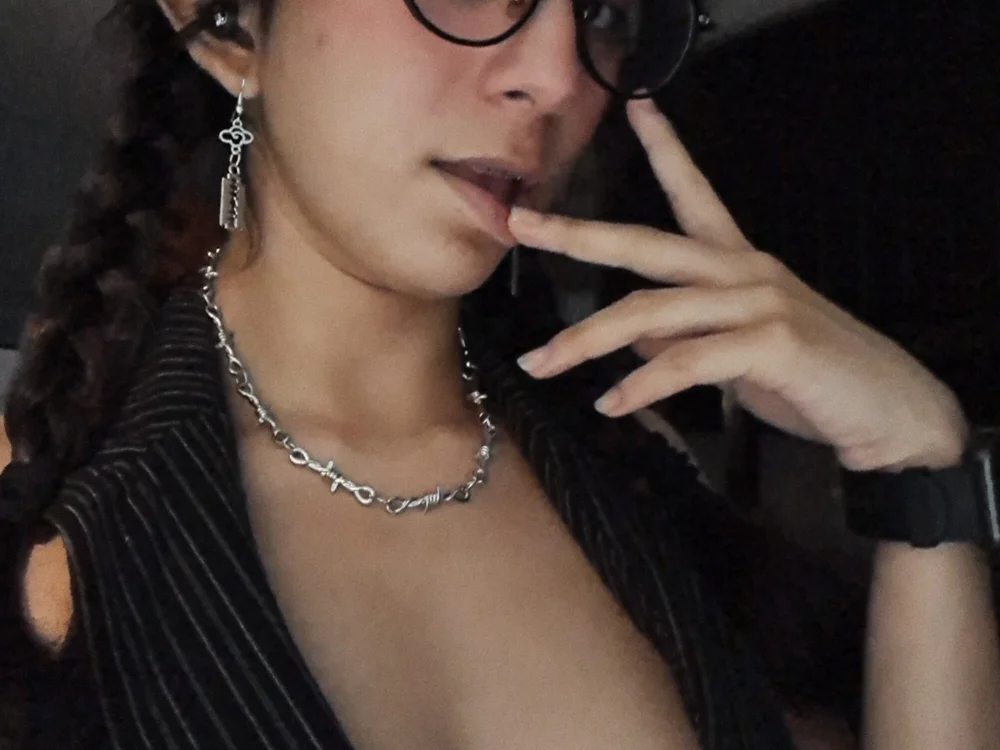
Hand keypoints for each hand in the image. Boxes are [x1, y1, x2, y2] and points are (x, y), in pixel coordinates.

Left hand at [508, 99, 966, 471]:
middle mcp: (745, 269)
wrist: (887, 413)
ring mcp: (759, 302)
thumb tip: (628, 343)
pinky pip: (686, 360)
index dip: (666, 148)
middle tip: (523, 224)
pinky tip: (611, 403)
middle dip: (580, 234)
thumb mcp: (735, 352)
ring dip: (588, 340)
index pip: (695, 192)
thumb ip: (682, 338)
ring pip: (652, 310)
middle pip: (647, 244)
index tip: (638, 106)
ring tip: (542, 364)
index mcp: (738, 261)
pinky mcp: (772, 342)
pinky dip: (642, 384)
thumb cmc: (810, 378)